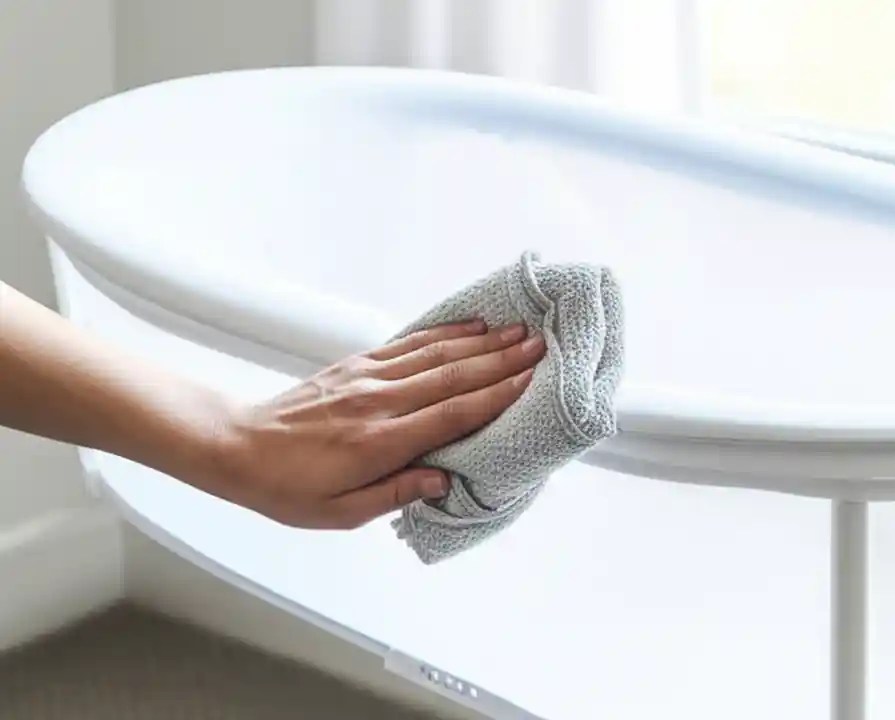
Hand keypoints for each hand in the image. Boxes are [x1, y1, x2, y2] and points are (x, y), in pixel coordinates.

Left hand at [208, 319, 544, 528]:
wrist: (235, 447)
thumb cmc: (288, 489)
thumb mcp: (340, 514)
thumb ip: (395, 495)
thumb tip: (444, 481)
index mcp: (379, 443)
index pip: (452, 415)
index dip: (496, 396)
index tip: (532, 381)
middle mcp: (378, 402)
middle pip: (453, 376)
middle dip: (502, 361)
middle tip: (542, 346)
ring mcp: (367, 378)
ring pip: (436, 354)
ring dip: (482, 342)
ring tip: (519, 331)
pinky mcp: (356, 365)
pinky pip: (408, 343)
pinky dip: (444, 332)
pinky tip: (471, 325)